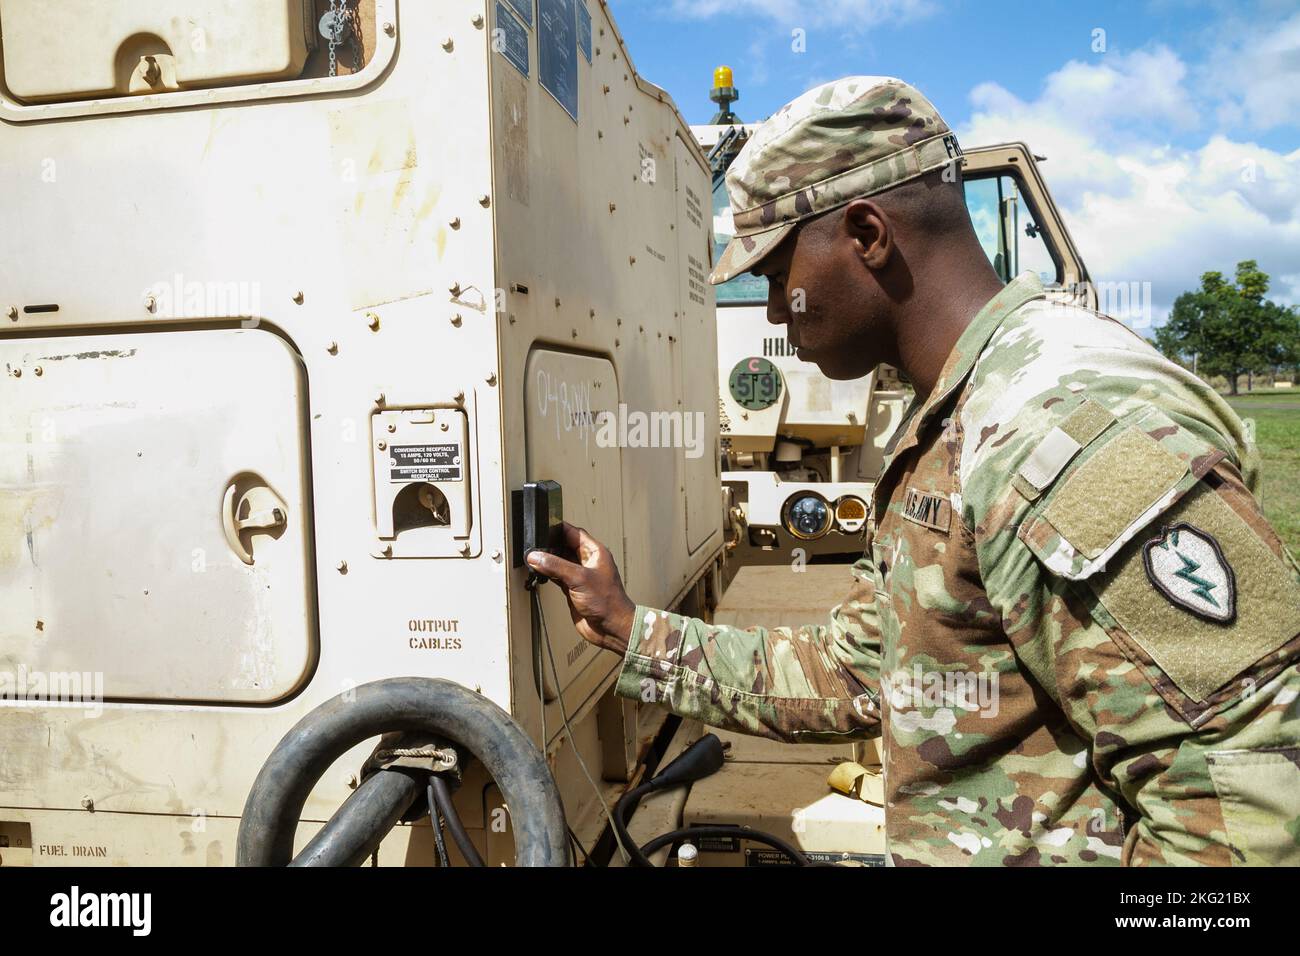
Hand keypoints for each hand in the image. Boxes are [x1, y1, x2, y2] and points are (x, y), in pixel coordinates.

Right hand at [525, 523, 636, 654]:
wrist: (611, 627)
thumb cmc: (606, 601)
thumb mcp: (579, 578)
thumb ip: (556, 566)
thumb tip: (536, 556)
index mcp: (594, 552)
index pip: (573, 533)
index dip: (558, 528)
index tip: (542, 526)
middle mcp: (587, 562)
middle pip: (564, 547)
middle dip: (549, 545)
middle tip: (533, 545)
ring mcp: (579, 576)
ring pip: (559, 562)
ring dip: (546, 561)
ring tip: (532, 559)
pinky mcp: (573, 589)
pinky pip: (557, 577)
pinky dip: (547, 575)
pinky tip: (538, 573)